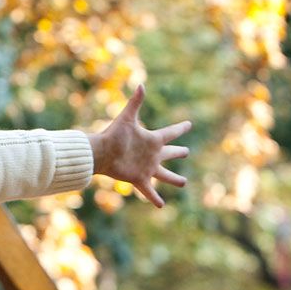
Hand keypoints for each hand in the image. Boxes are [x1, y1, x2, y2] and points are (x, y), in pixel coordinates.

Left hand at [89, 85, 190, 207]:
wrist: (101, 153)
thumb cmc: (113, 135)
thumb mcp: (127, 118)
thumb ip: (135, 102)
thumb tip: (141, 84)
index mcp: (152, 140)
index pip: (171, 133)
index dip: (180, 128)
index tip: (189, 124)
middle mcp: (152, 155)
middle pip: (170, 154)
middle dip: (179, 153)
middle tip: (187, 152)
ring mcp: (147, 168)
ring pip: (165, 175)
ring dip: (174, 179)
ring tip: (183, 182)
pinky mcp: (139, 179)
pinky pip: (149, 191)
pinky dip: (155, 198)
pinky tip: (161, 205)